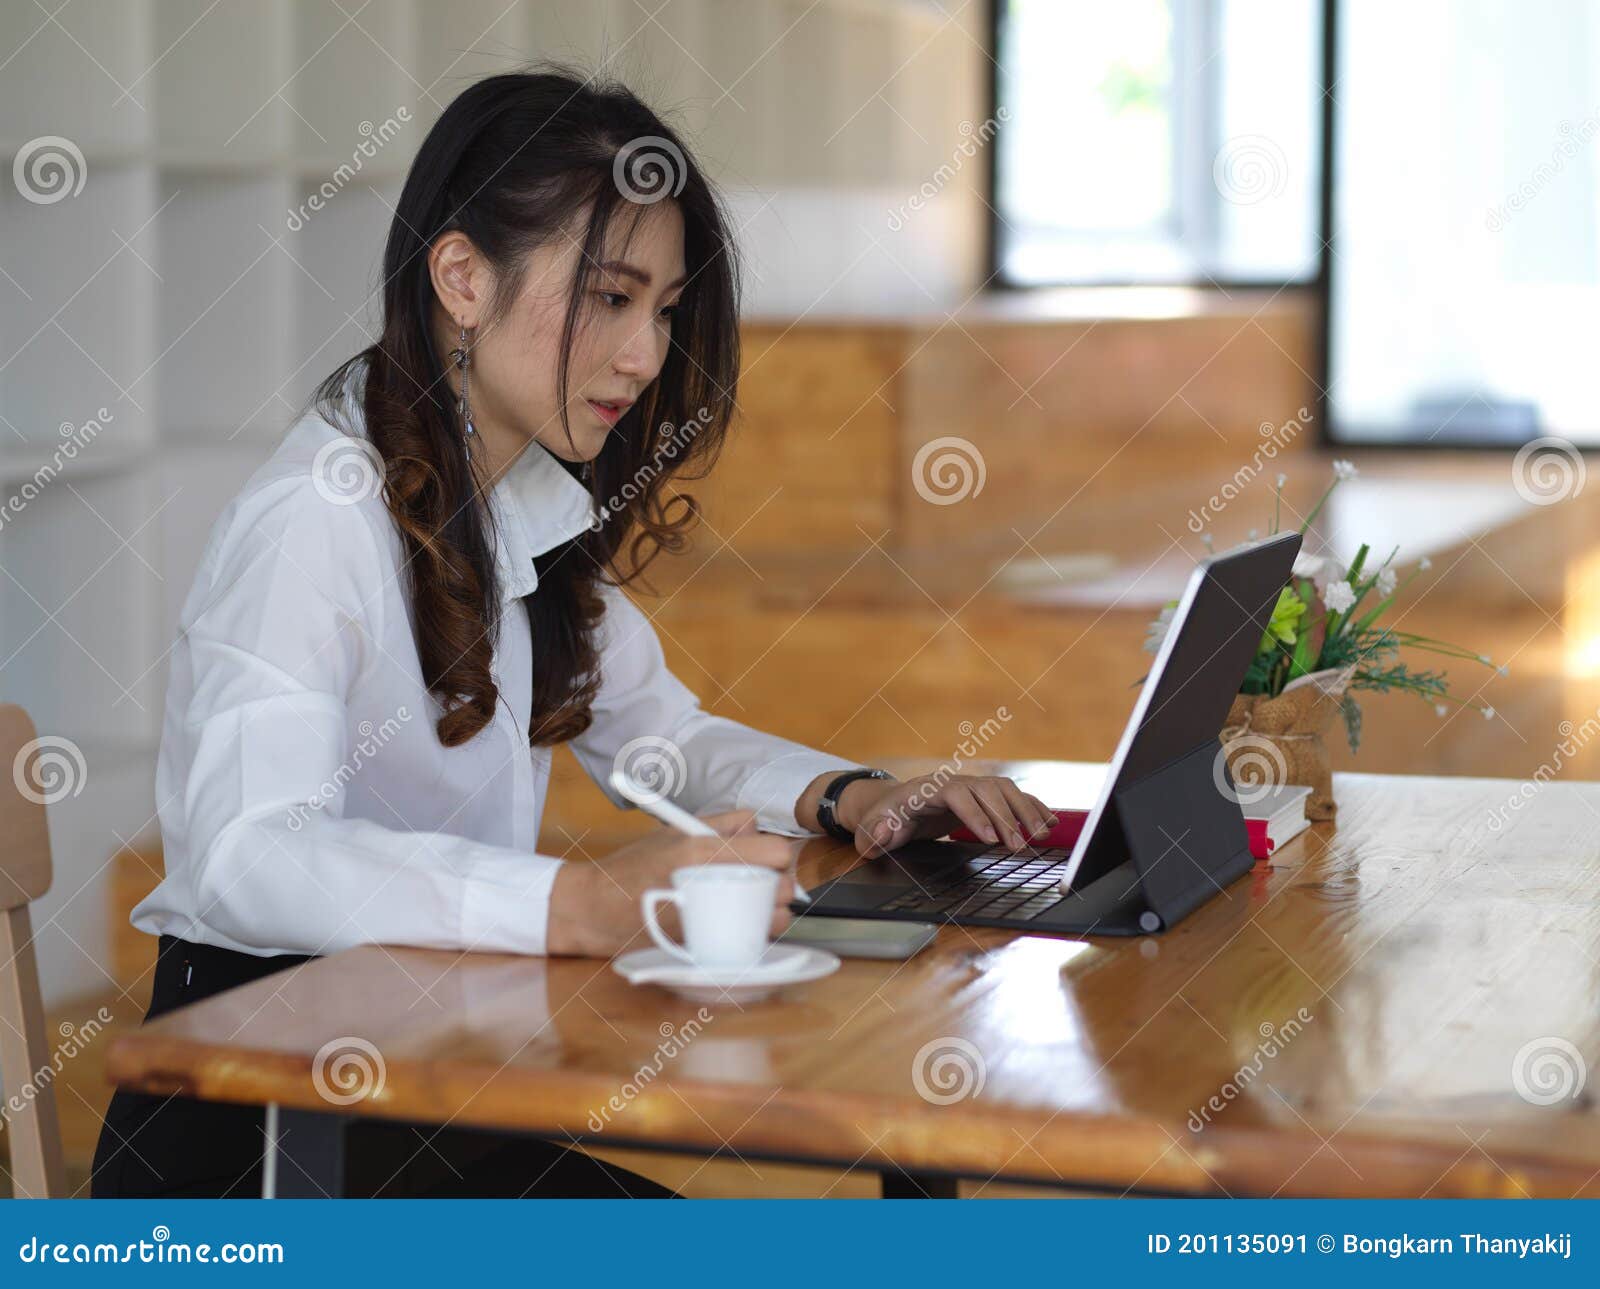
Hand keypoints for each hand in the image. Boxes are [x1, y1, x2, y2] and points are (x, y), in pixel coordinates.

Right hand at [546, 810, 798, 956]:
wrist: (595, 910)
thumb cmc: (634, 866)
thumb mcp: (674, 830)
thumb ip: (721, 824)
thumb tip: (757, 827)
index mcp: (703, 850)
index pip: (776, 852)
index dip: (776, 853)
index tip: (766, 855)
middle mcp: (710, 886)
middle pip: (782, 887)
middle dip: (780, 884)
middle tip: (763, 881)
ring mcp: (711, 922)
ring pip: (774, 920)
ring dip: (772, 912)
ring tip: (754, 904)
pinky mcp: (707, 949)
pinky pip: (751, 941)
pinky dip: (753, 933)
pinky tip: (738, 923)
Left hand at [838, 773, 1057, 857]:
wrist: (895, 804)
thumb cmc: (886, 817)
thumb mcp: (873, 826)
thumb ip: (873, 833)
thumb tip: (883, 832)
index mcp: (927, 789)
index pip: (955, 793)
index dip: (974, 813)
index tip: (988, 837)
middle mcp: (954, 783)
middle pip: (986, 790)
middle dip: (1005, 817)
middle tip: (1018, 847)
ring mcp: (972, 787)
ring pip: (1005, 790)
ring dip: (1025, 811)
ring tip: (1040, 836)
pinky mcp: (984, 797)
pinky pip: (1013, 797)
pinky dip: (1033, 807)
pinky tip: (1050, 823)